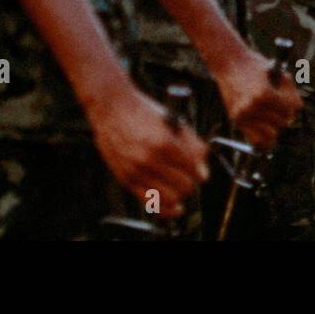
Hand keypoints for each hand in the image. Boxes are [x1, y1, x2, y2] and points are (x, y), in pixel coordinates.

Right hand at [90, 88, 208, 219]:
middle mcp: (149, 159)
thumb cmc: (143, 112)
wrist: (111, 107)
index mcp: (165, 143)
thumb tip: (203, 167)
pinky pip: (149, 202)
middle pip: (184, 187)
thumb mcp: (172, 121)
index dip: (200, 173)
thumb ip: (192, 144)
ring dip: (178, 195)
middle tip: (189, 177)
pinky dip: (165, 206)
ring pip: (170, 199)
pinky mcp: (125, 178)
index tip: (200, 173)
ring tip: (178, 187)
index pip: (193, 171)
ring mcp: (136, 171)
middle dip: (191, 183)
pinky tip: (173, 205)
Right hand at [214, 49, 302, 150]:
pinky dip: (264, 136)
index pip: (289, 110)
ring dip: (275, 125)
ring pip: (271, 134)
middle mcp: (251, 107)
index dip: (292, 102)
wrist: (228, 62)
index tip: (288, 96)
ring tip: (273, 114)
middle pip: (282, 122)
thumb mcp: (276, 72)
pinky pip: (256, 139)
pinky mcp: (236, 120)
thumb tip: (297, 108)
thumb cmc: (254, 64)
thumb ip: (289, 89)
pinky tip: (266, 127)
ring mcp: (243, 115)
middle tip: (280, 104)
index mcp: (263, 94)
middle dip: (285, 113)